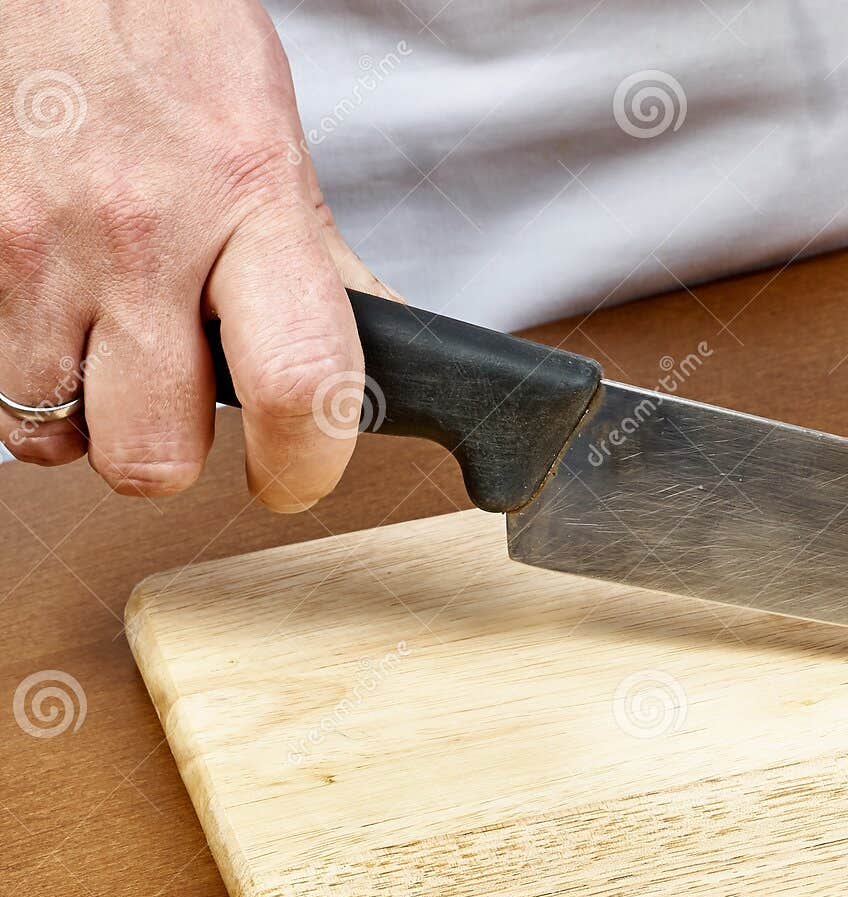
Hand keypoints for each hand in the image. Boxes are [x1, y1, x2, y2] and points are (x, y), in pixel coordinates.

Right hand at [0, 0, 395, 509]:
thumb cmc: (175, 49)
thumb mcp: (278, 149)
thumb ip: (324, 268)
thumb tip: (388, 360)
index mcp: (250, 202)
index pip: (295, 383)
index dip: (306, 464)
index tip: (297, 473)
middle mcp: (137, 235)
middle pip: (152, 454)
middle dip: (180, 459)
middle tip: (201, 415)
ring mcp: (37, 249)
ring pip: (55, 436)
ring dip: (98, 422)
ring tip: (128, 361)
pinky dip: (38, 379)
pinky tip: (72, 328)